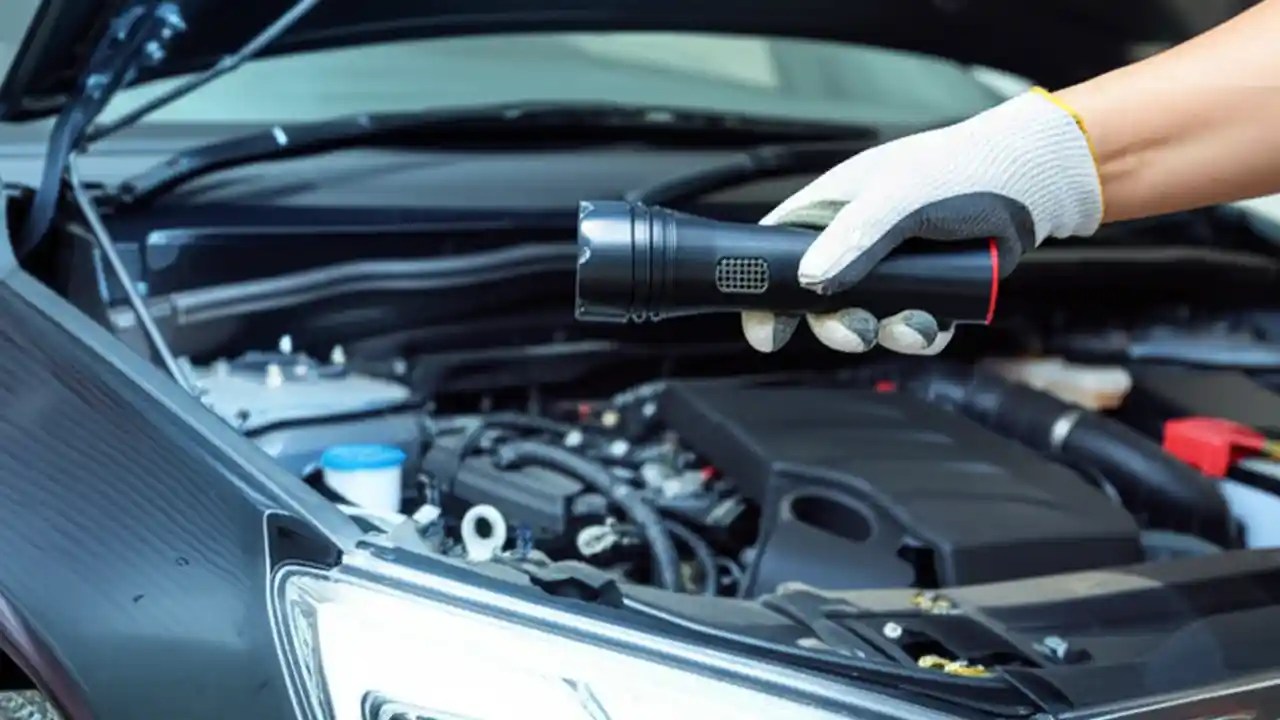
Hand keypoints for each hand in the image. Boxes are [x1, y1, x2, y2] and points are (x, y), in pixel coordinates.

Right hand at [742, 88, 1104, 354]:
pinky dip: (918, 335)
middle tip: (854, 331)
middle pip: (818, 299)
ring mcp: (890, 266)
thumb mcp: (898, 197)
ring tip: (912, 326)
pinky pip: (907, 326)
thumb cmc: (960, 169)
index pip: (777, 251)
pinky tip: (936, 324)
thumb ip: (853, 236)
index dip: (765, 291)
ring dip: (882, 333)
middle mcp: (855, 239)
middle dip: (833, 325)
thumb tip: (811, 281)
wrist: (1031, 182)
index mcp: (831, 208)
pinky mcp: (926, 288)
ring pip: (864, 318)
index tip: (767, 328)